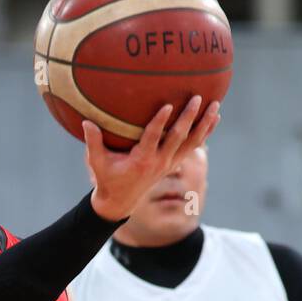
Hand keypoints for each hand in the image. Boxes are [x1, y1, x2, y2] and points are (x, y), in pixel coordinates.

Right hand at [83, 95, 219, 220]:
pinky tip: (214, 118)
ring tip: (215, 105)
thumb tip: (86, 121)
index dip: (161, 122)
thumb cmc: (107, 178)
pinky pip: (194, 147)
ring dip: (204, 124)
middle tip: (196, 98)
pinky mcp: (173, 163)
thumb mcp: (97, 162)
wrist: (120, 201)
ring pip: (192, 143)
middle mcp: (159, 162)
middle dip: (189, 118)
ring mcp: (169, 163)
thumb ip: (93, 142)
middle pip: (178, 138)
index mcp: (142, 160)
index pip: (153, 138)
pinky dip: (205, 133)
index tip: (168, 105)